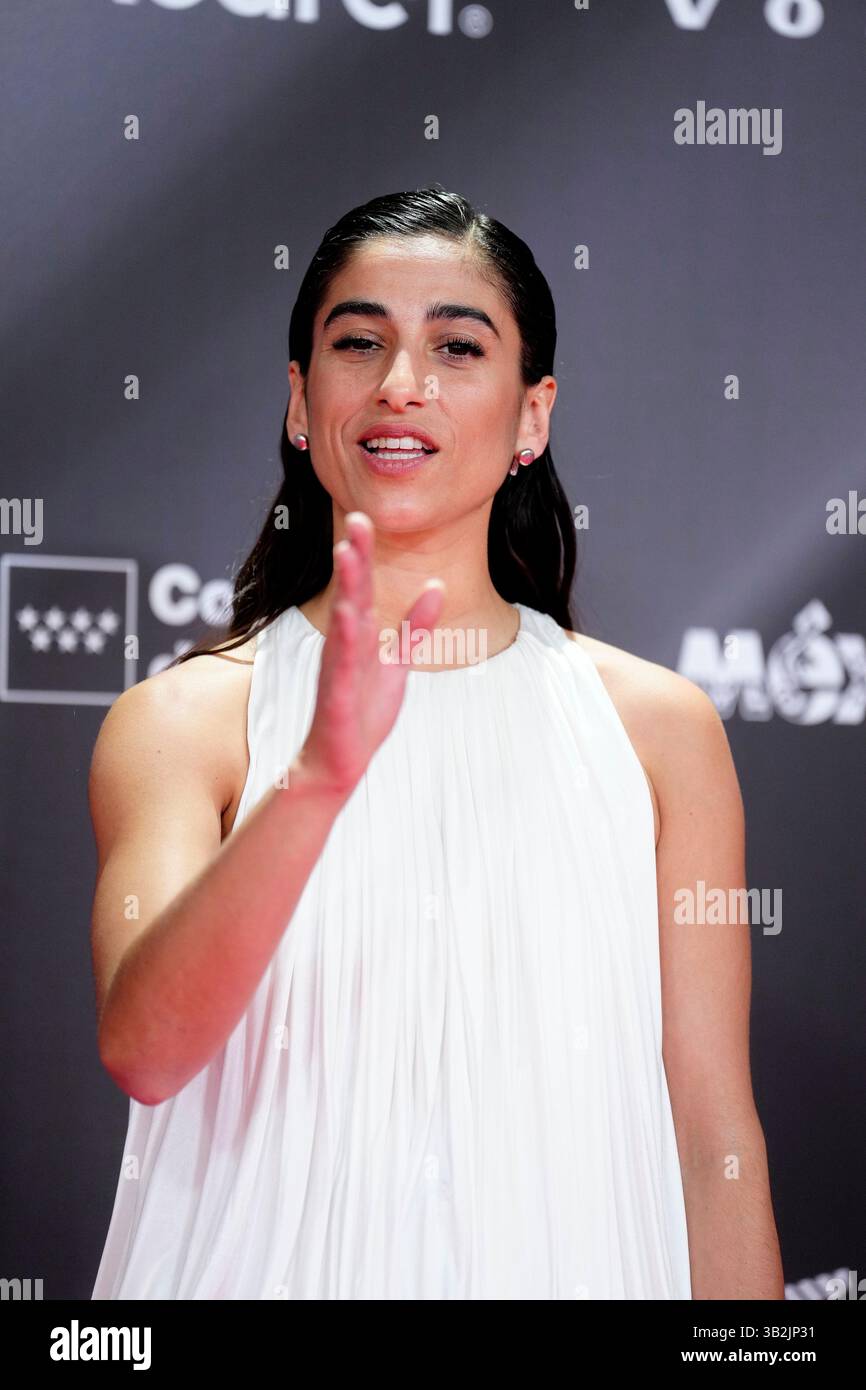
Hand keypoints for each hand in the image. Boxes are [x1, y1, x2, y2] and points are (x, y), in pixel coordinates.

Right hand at [298, 511, 444, 796]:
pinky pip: (343, 663)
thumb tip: (437, 585)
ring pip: (345, 620)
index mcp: (361, 635)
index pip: (364, 585)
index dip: (365, 551)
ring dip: (346, 587)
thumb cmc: (365, 711)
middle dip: (355, 555)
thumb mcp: (399, 663)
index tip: (364, 516)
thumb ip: (416, 626)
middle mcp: (347, 644)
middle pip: (352, 592)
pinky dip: (346, 639)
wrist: (341, 759)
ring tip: (347, 553)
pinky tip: (349, 615)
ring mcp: (340, 666)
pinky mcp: (338, 694)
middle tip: (357, 518)